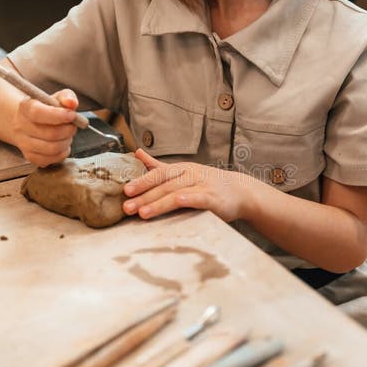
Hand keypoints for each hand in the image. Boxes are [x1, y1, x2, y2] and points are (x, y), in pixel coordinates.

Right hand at [13, 89, 77, 166]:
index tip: (72, 115)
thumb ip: (67, 97)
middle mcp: (20, 126)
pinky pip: (51, 159)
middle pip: (49, 134)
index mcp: (25, 107)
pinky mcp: (30, 156)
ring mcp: (23, 143)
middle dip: (68, 130)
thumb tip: (71, 103)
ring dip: (67, 142)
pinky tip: (63, 144)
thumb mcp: (56, 97)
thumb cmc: (47, 109)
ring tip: (68, 135)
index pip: (38, 113)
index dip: (58, 116)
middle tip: (73, 126)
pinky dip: (63, 153)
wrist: (31, 122)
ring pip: (52, 148)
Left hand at [122, 148, 252, 221]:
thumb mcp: (183, 171)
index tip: (125, 190)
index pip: (158, 174)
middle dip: (144, 196)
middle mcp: (190, 174)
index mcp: (181, 169)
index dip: (141, 181)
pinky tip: (177, 202)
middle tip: (126, 206)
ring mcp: (202, 185)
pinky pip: (199, 198)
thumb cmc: (208, 183)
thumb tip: (137, 153)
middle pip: (164, 184)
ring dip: (159, 202)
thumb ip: (158, 166)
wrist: (240, 191)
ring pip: (177, 193)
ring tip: (142, 213)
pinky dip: (188, 198)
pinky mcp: (214, 198)